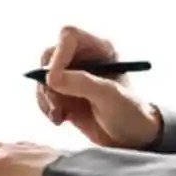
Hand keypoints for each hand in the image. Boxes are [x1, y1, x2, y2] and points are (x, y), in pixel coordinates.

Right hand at [36, 26, 162, 148]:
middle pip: (50, 56)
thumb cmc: (130, 112)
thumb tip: (52, 78)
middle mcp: (84, 57)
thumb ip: (82, 83)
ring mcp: (72, 76)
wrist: (132, 138)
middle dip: (48, 81)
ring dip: (45, 97)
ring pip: (43, 76)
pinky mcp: (65, 94)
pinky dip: (45, 107)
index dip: (58, 56)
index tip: (53, 81)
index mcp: (100, 48)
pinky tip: (60, 120)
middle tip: (56, 103)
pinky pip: (44, 93)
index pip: (69, 37)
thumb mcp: (110, 96)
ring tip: (59, 116)